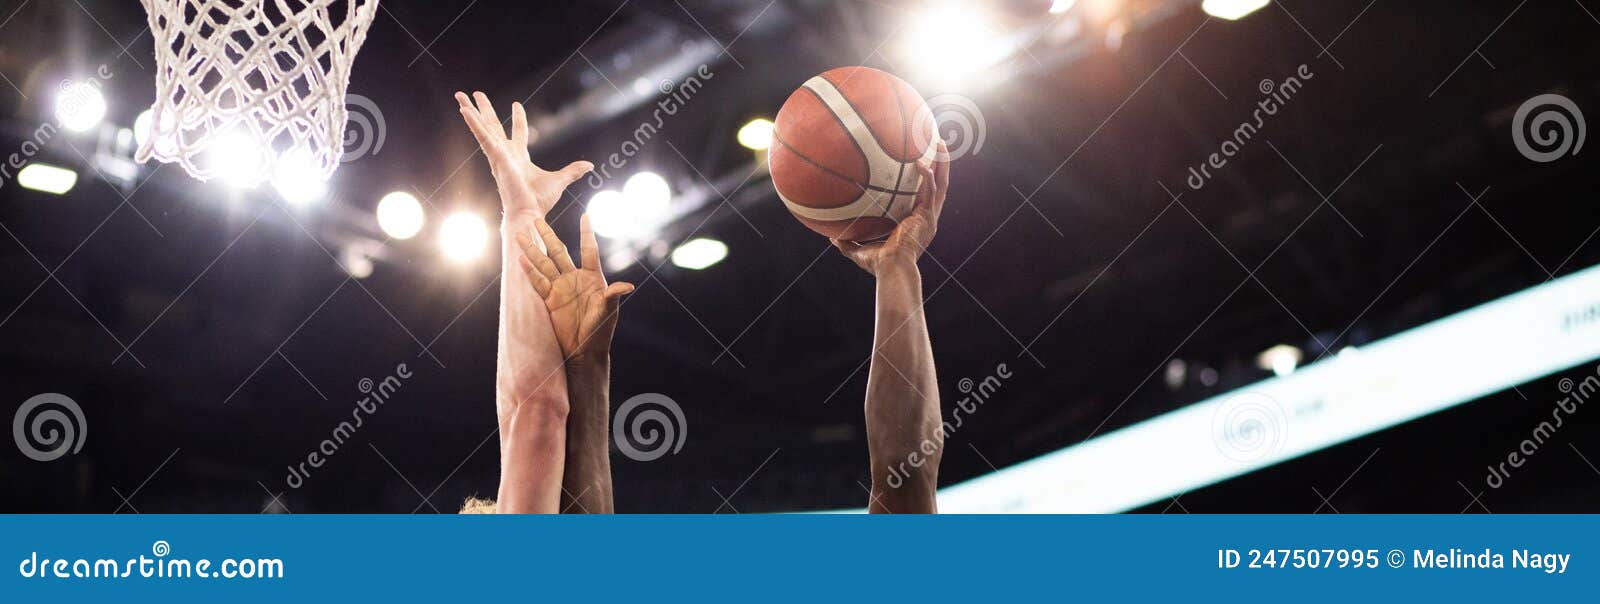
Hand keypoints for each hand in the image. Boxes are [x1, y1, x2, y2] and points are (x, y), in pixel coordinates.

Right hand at [455, 91, 592, 215]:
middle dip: (484, 110)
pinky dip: (474, 124)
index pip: (518, 132)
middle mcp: (505, 153)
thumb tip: (590, 166)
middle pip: (493, 126)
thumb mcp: (560, 180)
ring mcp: (498, 154)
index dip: (518, 118)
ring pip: (483, 128)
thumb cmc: (539, 201)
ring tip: (460, 95)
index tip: (516, 104)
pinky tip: (464, 111)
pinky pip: (483, 137)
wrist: (529, 212)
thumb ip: (573, 171)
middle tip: (475, 93)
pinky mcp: (496, 157)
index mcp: (518, 157)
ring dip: (472, 111)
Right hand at [515, 215, 634, 361]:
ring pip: (544, 264)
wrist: (584, 350)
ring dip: (533, 250)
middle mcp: (574, 278)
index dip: (586, 233)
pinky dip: (529, 271)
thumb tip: (627, 286)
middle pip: (559, 252)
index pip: (589, 249)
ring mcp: (560, 288)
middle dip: (547, 236)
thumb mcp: (608, 311)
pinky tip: (521, 259)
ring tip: (521, 234)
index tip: (585, 215)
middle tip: (536, 220)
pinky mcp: (549, 300)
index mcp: (592, 277)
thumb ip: (612, 296)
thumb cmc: (601, 330)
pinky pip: (537, 282)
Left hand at [832, 142, 949, 275]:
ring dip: (943, 164)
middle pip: (939, 185)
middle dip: (941, 165)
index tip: (923, 163)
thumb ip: (848, 242)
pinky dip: (927, 176)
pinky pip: (930, 191)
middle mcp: (927, 218)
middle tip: (938, 144)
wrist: (891, 270)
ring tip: (941, 143)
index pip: (924, 196)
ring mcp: (930, 217)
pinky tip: (921, 162)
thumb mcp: (860, 251)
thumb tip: (831, 236)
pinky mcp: (928, 217)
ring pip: (942, 184)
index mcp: (916, 222)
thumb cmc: (879, 265)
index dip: (926, 180)